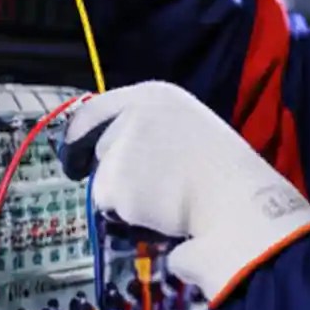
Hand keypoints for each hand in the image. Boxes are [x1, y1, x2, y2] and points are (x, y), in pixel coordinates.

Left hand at [62, 81, 309, 304]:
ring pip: (102, 179)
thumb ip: (151, 128)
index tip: (73, 154)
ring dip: (124, 194)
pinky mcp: (114, 182)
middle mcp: (131, 113)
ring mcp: (120, 147)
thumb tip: (119, 146)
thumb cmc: (225, 171)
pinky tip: (159, 211)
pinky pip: (108, 206)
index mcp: (153, 94)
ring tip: (166, 197)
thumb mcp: (188, 125)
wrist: (237, 201)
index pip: (95, 109)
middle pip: (100, 146)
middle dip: (114, 170)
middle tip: (152, 186)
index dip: (80, 134)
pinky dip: (128, 215)